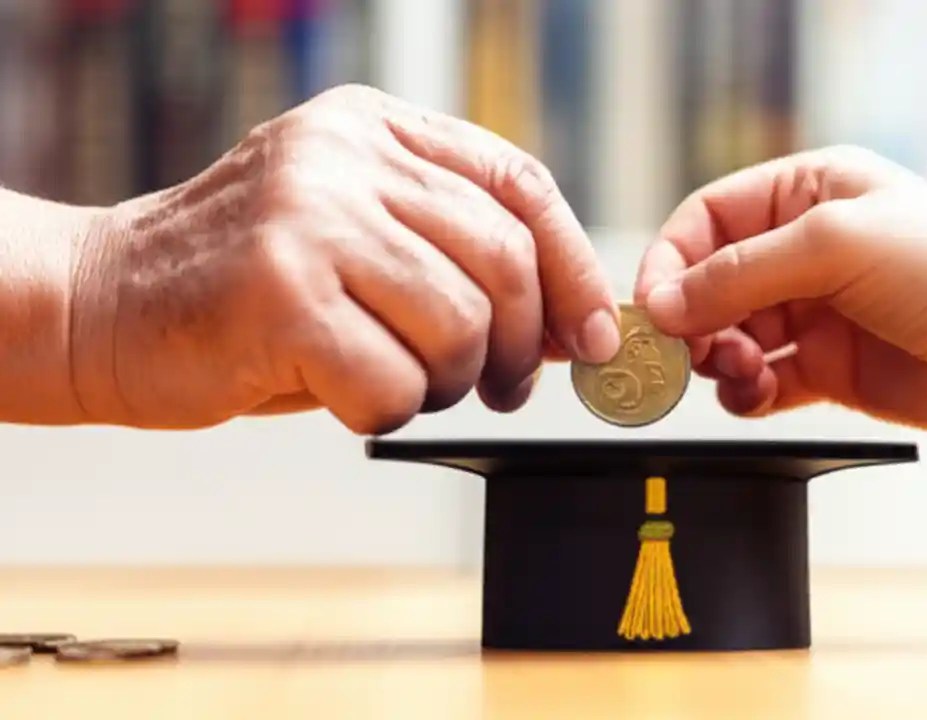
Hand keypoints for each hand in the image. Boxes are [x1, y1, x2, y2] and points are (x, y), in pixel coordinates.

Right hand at [70, 84, 618, 433]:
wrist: (99, 306)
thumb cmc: (241, 287)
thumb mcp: (355, 238)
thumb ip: (453, 258)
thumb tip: (566, 323)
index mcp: (372, 129)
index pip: (519, 183)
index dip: (572, 265)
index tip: (594, 333)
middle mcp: (344, 157)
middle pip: (503, 257)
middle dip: (518, 343)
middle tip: (501, 386)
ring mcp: (310, 218)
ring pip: (459, 322)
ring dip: (445, 379)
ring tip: (396, 379)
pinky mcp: (279, 293)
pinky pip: (394, 380)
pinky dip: (385, 409)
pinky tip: (338, 392)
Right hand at [634, 146, 926, 428]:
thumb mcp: (833, 246)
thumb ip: (740, 274)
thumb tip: (664, 304)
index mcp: (809, 192)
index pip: (710, 219)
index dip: (672, 259)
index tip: (652, 306)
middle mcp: (807, 249)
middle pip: (712, 281)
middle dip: (692, 317)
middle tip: (685, 350)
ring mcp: (818, 311)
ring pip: (731, 335)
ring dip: (719, 356)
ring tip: (736, 368)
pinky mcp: (830, 369)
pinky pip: (764, 381)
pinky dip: (747, 392)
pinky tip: (755, 394)